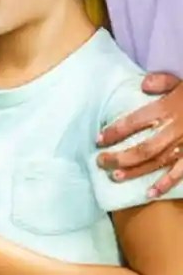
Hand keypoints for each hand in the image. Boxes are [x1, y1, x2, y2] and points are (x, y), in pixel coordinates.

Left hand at [96, 73, 182, 197]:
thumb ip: (162, 81)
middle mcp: (174, 130)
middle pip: (142, 148)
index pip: (133, 122)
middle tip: (101, 162)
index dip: (114, 132)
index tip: (99, 140)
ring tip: (115, 177)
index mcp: (167, 110)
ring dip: (135, 171)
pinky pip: (180, 173)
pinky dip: (166, 184)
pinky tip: (150, 193)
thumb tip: (143, 84)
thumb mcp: (182, 82)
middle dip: (119, 157)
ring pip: (157, 162)